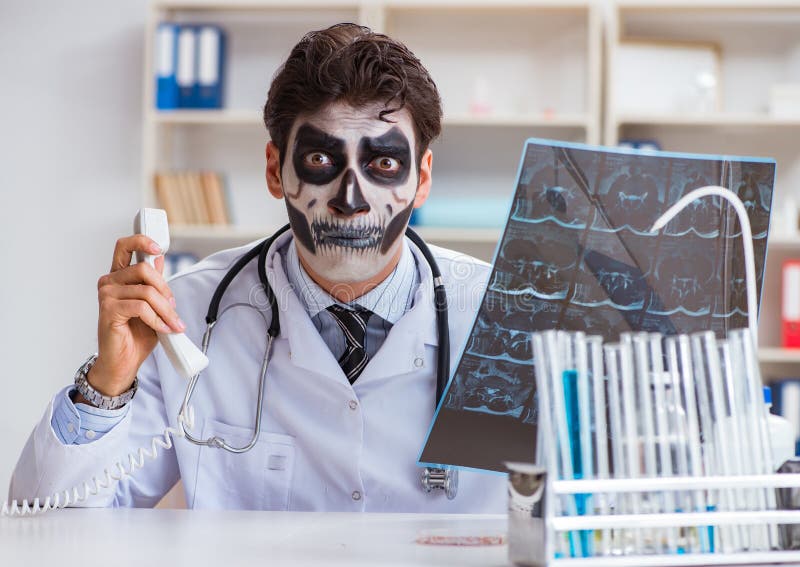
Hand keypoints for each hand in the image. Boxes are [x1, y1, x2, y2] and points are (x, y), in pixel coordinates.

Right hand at [88, 235, 184, 396]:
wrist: (124, 361)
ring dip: (166, 310)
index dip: (141, 241)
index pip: (124, 247)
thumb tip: (159, 260)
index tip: (158, 248)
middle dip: (166, 290)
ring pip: (147, 291)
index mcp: (119, 277)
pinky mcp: (109, 310)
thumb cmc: (135, 335)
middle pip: (144, 269)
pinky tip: (163, 329)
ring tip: (173, 324)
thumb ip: (153, 283)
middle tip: (174, 309)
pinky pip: (141, 307)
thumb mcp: (152, 305)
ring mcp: (107, 295)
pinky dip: (157, 319)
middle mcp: (110, 282)